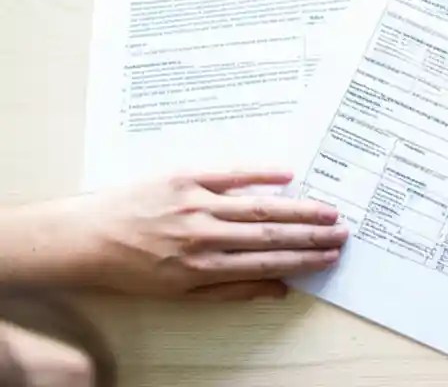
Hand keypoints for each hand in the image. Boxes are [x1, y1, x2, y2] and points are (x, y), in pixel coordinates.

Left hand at [61, 171, 346, 299]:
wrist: (85, 239)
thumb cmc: (131, 270)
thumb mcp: (180, 294)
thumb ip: (233, 291)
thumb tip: (279, 290)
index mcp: (204, 267)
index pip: (268, 263)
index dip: (304, 259)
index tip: (330, 256)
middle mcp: (205, 235)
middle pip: (271, 234)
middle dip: (311, 234)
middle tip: (343, 231)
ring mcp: (196, 203)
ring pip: (258, 206)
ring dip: (298, 208)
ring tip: (328, 209)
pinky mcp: (184, 177)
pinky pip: (230, 173)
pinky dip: (261, 173)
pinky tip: (288, 174)